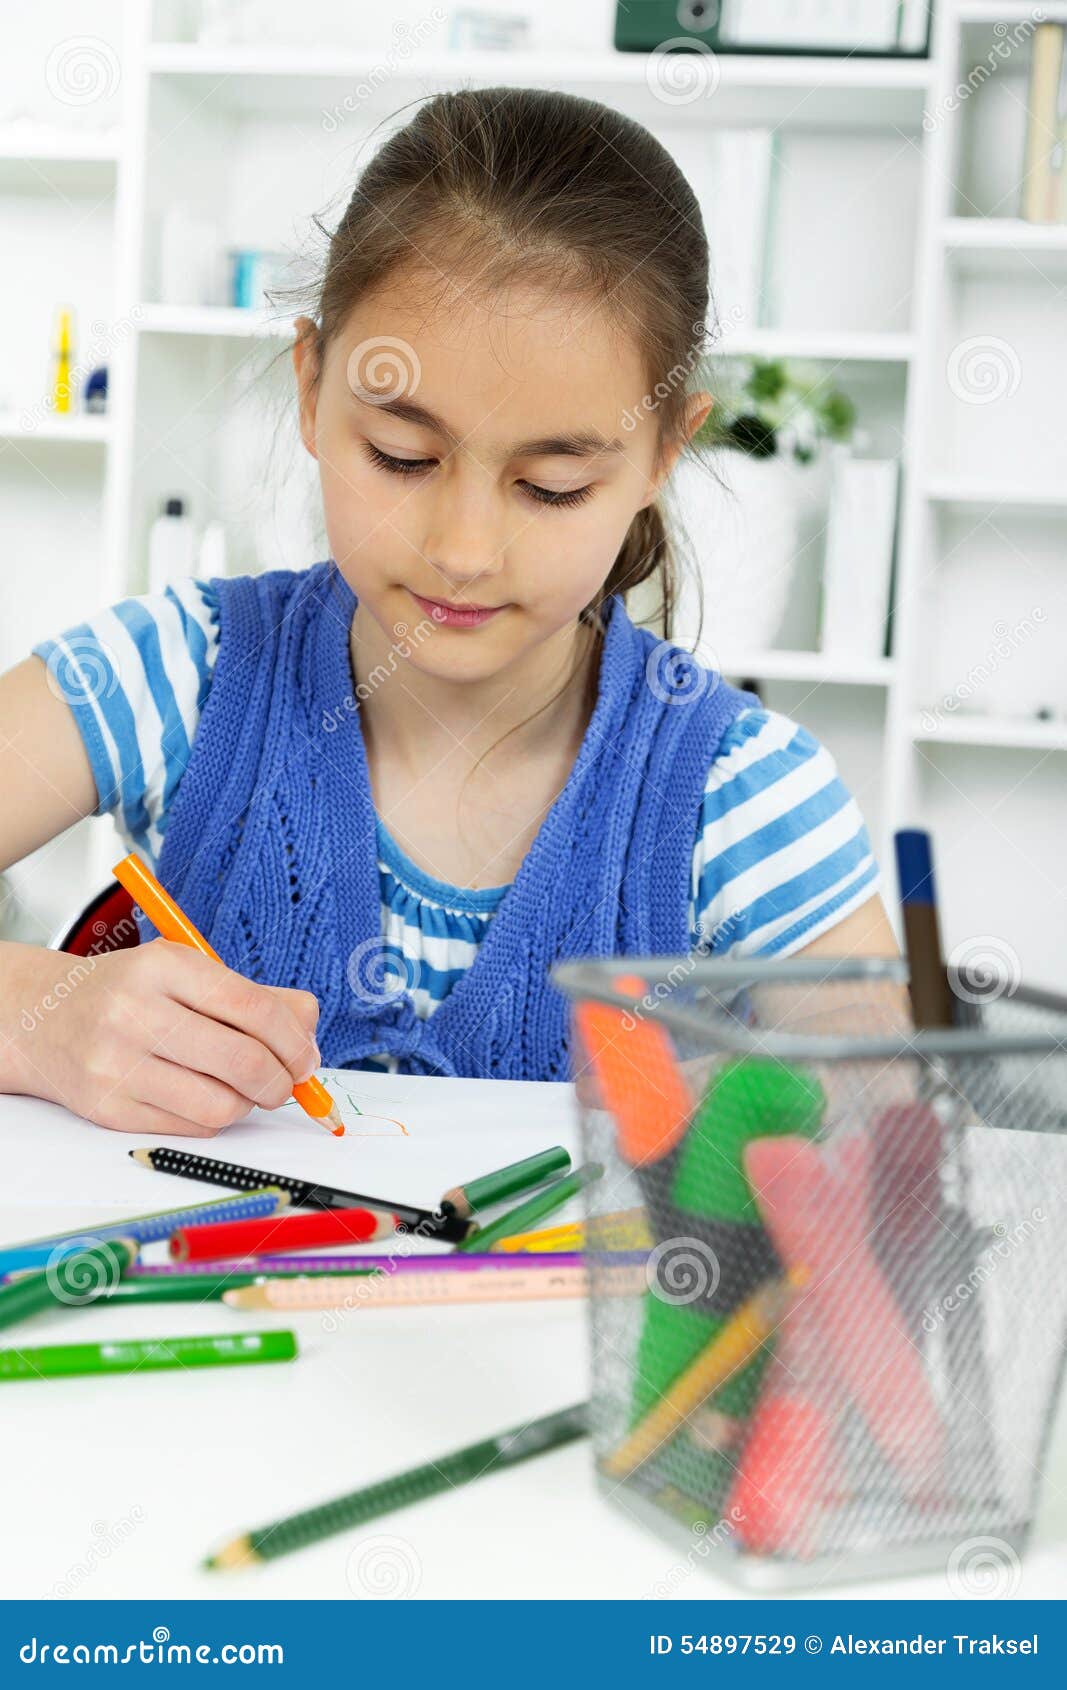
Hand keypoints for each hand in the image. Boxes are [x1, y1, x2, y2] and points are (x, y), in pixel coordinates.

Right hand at [7, 939, 320, 1135]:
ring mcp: (118, 1064)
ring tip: (241, 1088)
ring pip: (221, 1104)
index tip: (307, 1058)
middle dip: (280, 1080)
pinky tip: (204, 1097)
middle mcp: (136, 1012)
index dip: (294, 1040)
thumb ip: (256, 996)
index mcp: (165, 966)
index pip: (253, 1007)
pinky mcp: (109, 1109)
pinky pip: (192, 1128)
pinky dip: (215, 1118)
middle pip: (242, 1060)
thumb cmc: (134, 994)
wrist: (45, 1019)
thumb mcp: (188, 973)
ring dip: (247, 1103)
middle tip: (285, 1082)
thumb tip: (309, 1025)